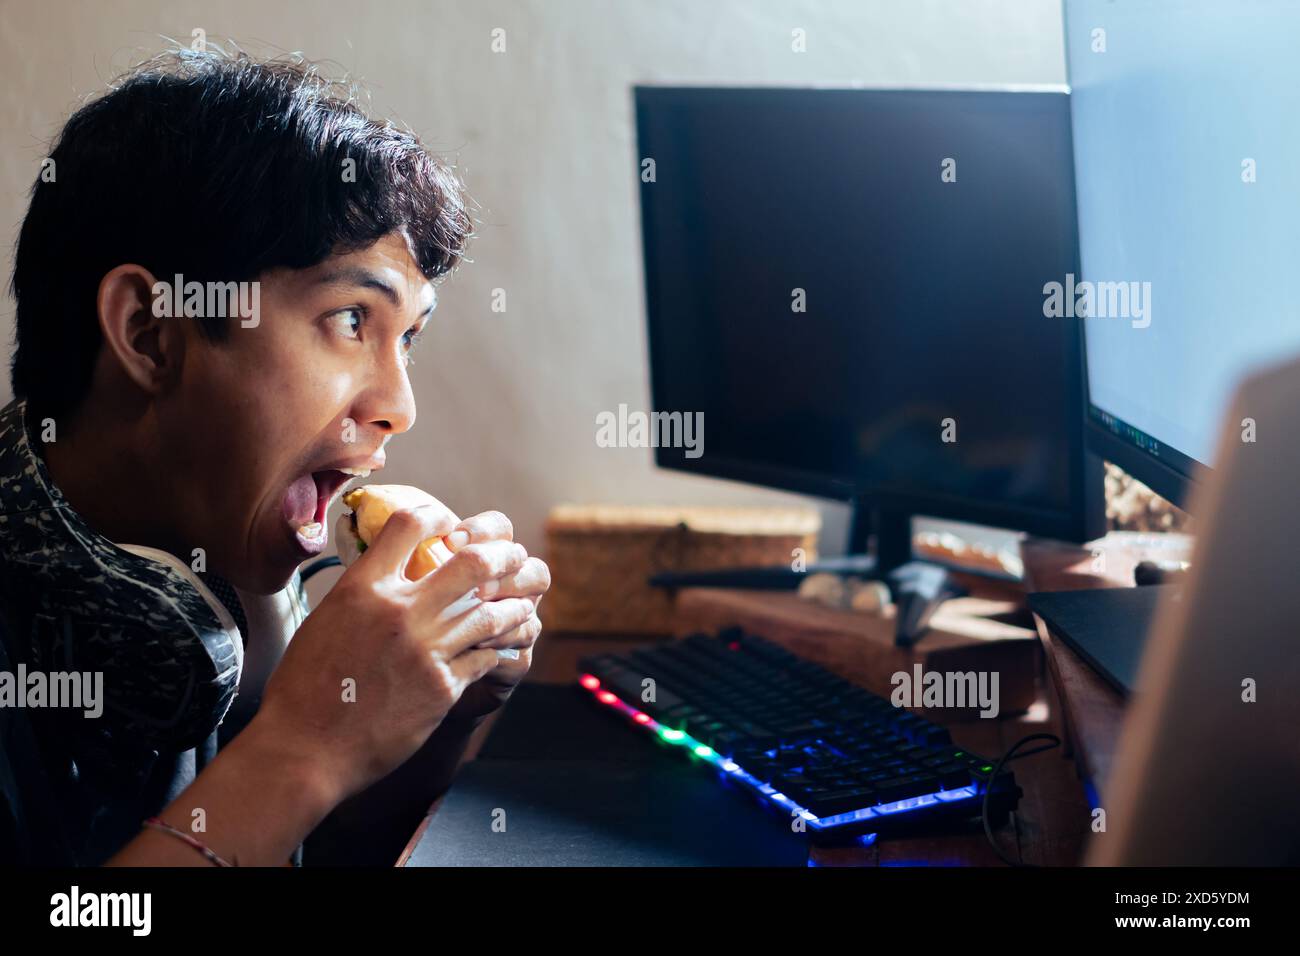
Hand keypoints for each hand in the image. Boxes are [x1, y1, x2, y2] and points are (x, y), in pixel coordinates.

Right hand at [258, 501, 537, 801]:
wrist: (305, 748)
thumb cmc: (307, 686)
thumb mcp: (326, 620)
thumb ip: (362, 591)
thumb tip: (386, 569)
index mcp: (362, 588)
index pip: (409, 524)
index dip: (438, 517)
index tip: (453, 527)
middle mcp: (398, 612)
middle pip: (473, 562)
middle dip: (502, 555)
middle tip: (512, 557)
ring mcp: (424, 650)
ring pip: (492, 612)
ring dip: (513, 605)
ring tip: (520, 603)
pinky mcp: (441, 686)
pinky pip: (486, 656)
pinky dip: (498, 648)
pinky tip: (502, 645)